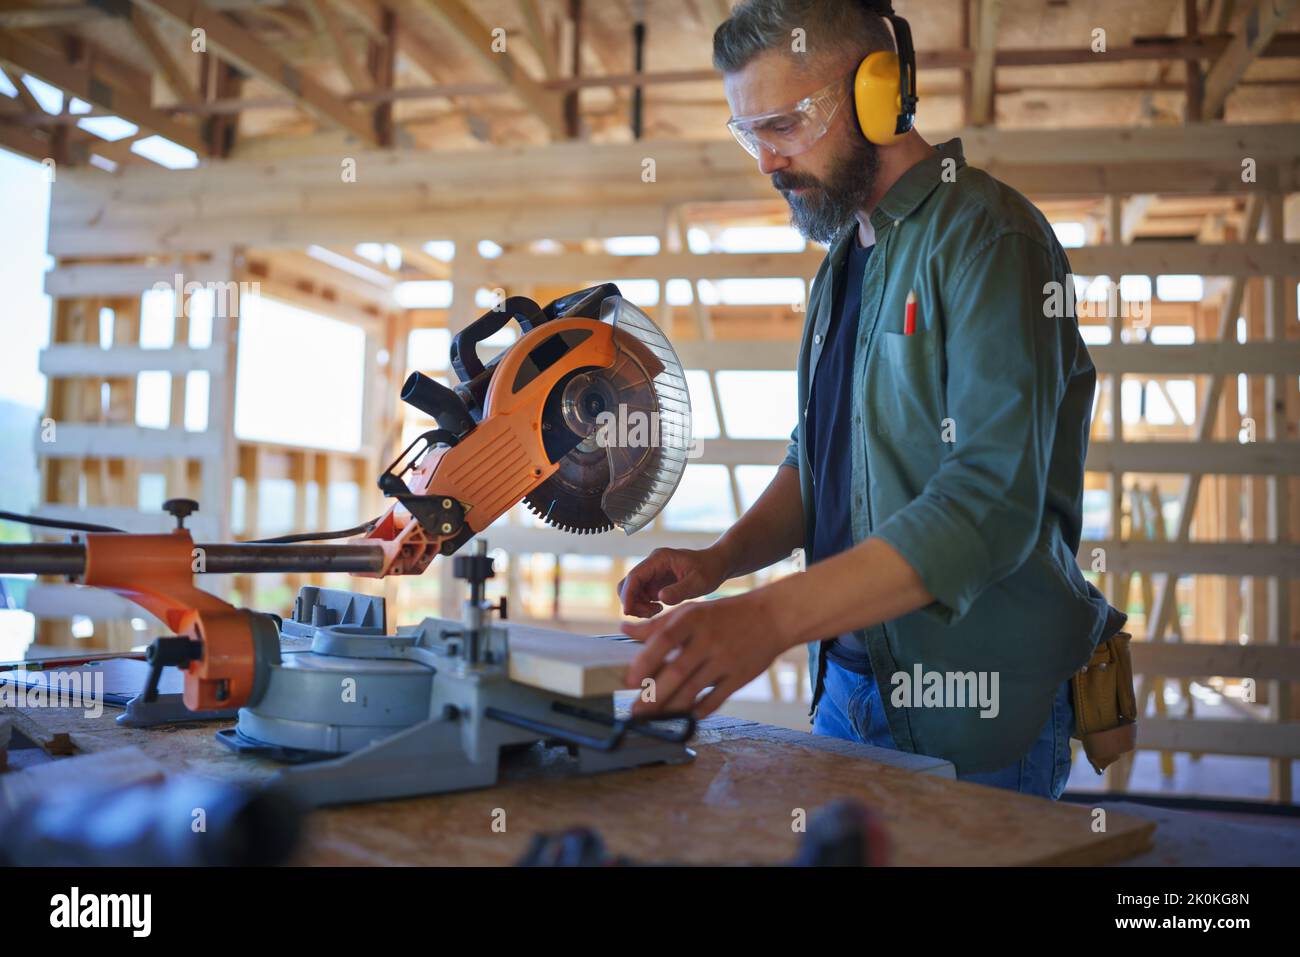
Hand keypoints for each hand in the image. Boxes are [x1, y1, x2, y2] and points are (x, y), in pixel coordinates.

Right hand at [617, 546, 729, 617]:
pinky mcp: (655, 584)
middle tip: (650, 613)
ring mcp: (652, 575)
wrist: (716, 565)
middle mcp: (652, 565)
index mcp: (659, 559)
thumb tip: (660, 598)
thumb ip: (680, 590)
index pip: (634, 576)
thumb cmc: (709, 569)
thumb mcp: (699, 582)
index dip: (628, 595)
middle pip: (628, 584)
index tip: (628, 611)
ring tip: (657, 611)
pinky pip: (640, 597)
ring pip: (632, 592)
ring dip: (638, 605)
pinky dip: (644, 606)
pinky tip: (659, 609)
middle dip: (632, 602)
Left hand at [621, 591, 791, 718]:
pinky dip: (698, 711)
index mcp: (692, 619)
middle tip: (634, 711)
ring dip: (670, 708)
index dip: (644, 662)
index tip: (629, 681)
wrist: (771, 617)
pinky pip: (716, 699)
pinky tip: (684, 717)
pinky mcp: (740, 677)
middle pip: (676, 672)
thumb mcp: (691, 611)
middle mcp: (708, 639)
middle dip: (653, 695)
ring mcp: (725, 660)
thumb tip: (624, 631)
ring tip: (653, 719)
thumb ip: (657, 625)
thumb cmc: (724, 615)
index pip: (663, 641)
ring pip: (693, 690)